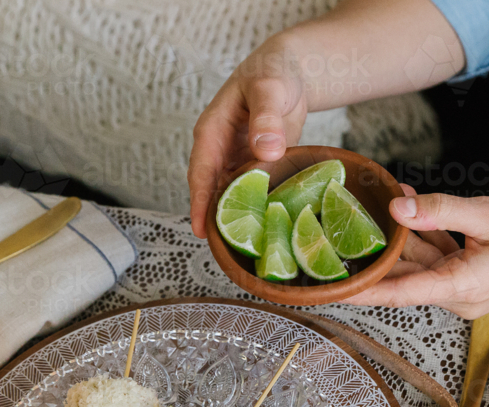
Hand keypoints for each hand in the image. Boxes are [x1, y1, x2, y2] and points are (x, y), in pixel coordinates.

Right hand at [188, 40, 306, 238]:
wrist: (290, 73)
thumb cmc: (273, 74)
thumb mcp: (270, 90)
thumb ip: (267, 118)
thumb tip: (266, 150)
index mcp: (212, 132)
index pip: (200, 172)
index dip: (198, 201)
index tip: (200, 229)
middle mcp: (220, 151)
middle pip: (212, 191)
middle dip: (216, 219)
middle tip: (227, 252)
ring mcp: (238, 162)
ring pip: (232, 196)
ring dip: (239, 219)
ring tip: (249, 249)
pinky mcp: (257, 169)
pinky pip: (254, 194)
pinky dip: (260, 210)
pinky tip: (271, 230)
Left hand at [343, 189, 488, 318]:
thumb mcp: (488, 214)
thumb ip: (439, 211)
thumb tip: (397, 208)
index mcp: (460, 288)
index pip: (396, 294)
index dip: (359, 291)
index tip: (326, 290)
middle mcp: (458, 297)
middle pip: (405, 276)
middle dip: (378, 249)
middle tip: (343, 222)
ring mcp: (466, 291)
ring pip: (421, 265)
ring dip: (404, 237)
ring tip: (381, 201)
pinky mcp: (473, 279)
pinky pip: (440, 259)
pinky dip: (426, 237)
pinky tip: (412, 206)